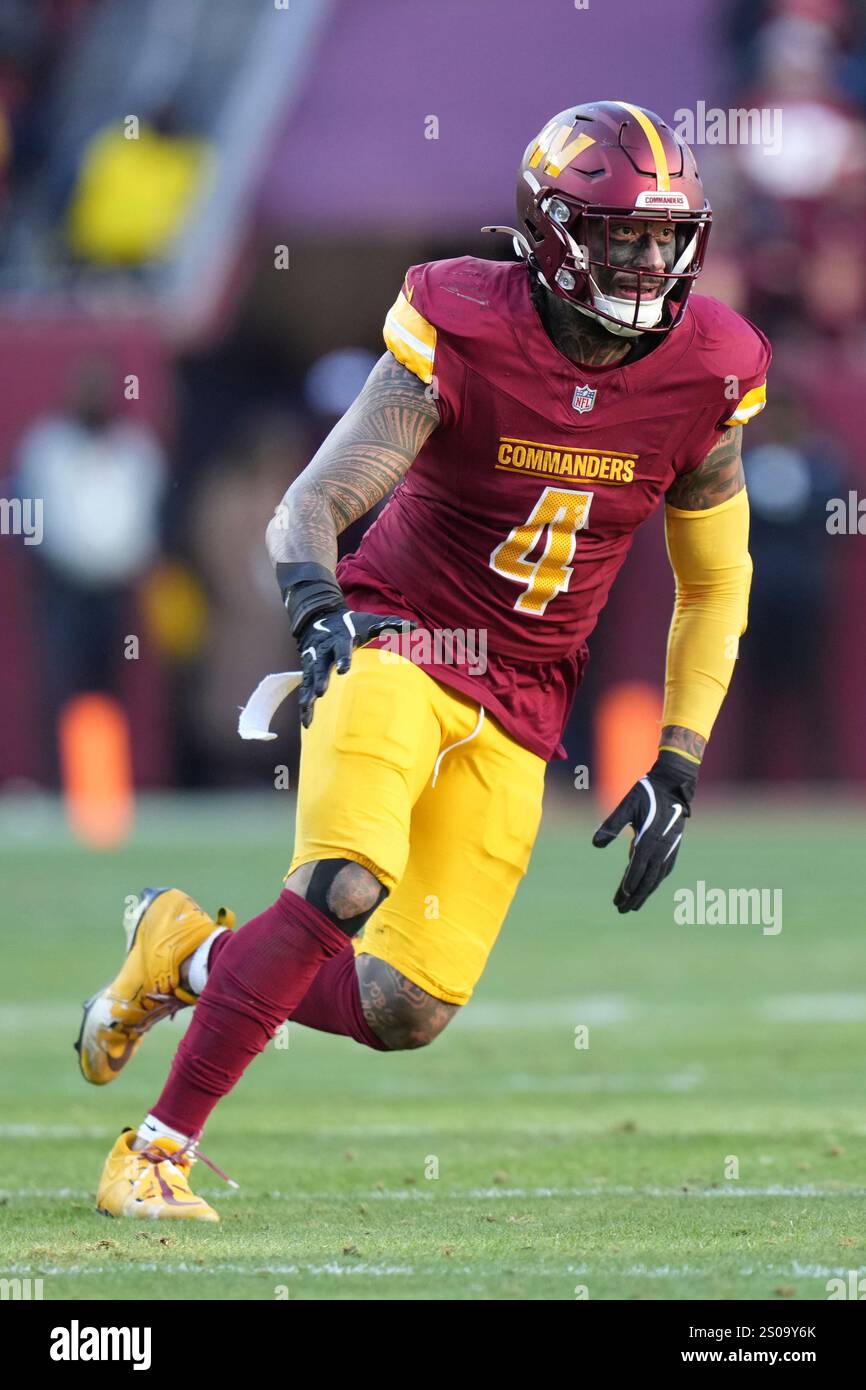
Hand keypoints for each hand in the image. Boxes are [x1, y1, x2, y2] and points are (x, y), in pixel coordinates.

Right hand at [296, 606, 412, 726]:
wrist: (319, 618)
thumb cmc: (350, 623)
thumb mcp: (369, 621)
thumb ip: (390, 624)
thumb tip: (415, 625)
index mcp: (340, 637)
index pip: (341, 646)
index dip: (342, 656)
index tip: (344, 669)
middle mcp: (323, 649)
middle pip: (320, 664)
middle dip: (320, 677)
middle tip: (321, 692)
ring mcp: (313, 661)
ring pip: (309, 678)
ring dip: (308, 695)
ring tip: (308, 710)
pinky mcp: (308, 671)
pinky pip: (304, 688)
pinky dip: (304, 704)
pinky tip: (306, 722)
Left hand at [592, 751, 697, 912]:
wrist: (673, 784)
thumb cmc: (646, 793)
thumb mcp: (626, 806)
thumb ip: (611, 825)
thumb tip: (595, 844)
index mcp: (649, 839)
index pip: (637, 869)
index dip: (628, 885)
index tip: (620, 899)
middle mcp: (661, 848)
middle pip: (648, 879)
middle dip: (635, 896)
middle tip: (622, 910)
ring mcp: (670, 848)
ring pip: (657, 877)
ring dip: (645, 892)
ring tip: (633, 906)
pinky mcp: (673, 846)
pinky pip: (665, 869)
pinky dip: (656, 881)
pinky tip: (650, 885)